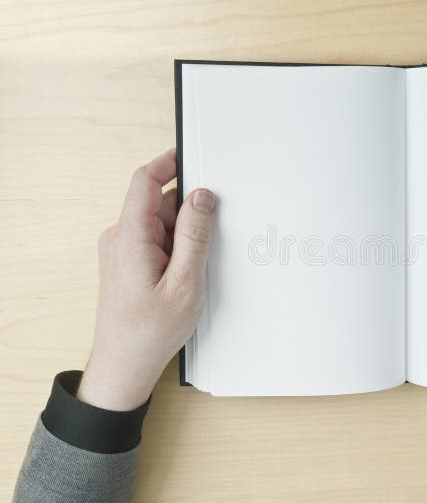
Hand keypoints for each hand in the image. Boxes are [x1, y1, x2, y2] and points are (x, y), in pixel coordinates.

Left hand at [77, 150, 215, 410]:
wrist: (125, 364)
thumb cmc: (150, 331)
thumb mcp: (185, 283)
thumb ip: (195, 236)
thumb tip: (202, 197)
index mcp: (130, 237)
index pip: (145, 181)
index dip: (169, 163)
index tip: (193, 155)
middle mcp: (120, 238)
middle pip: (158, 201)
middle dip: (188, 209)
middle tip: (213, 231)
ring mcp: (121, 250)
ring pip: (160, 222)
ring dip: (183, 232)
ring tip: (196, 266)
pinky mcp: (127, 262)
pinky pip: (156, 238)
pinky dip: (176, 246)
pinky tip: (188, 271)